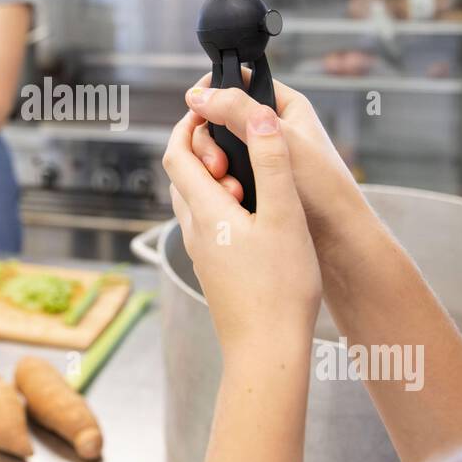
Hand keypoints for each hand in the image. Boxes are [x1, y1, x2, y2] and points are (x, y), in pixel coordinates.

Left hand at [162, 107, 321, 358]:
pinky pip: (206, 223)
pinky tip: (255, 215)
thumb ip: (271, 161)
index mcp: (205, 210)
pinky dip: (222, 204)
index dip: (190, 124)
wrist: (267, 353)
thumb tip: (256, 114)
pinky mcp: (213, 269)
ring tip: (251, 179)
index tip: (214, 108)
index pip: (177, 153)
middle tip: (237, 143)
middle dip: (203, 148)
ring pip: (194, 200)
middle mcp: (194, 229)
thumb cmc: (280, 289)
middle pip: (182, 174)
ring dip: (214, 178)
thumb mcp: (284, 216)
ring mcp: (201, 252)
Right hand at [184, 73, 366, 241]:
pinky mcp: (256, 182)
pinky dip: (217, 179)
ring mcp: (262, 157)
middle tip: (214, 163)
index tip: (194, 111)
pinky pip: (225, 172)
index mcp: (283, 106)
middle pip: (220, 118)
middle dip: (208, 138)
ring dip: (210, 162)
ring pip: (220, 148)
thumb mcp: (280, 139)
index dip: (213, 92)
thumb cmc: (323, 186)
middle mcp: (271, 128)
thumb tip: (196, 95)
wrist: (339, 237)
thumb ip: (238, 112)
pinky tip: (219, 191)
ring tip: (218, 179)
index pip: (239, 82)